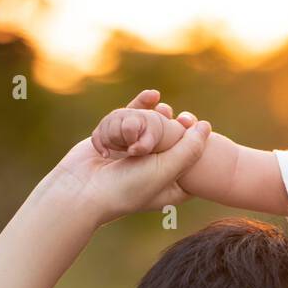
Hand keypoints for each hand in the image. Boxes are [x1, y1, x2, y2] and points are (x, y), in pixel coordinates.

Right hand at [52, 89, 209, 224]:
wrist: (81, 191)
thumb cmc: (127, 187)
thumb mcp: (167, 169)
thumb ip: (190, 149)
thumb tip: (206, 126)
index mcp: (173, 185)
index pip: (194, 160)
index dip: (198, 139)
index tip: (193, 122)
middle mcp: (155, 170)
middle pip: (173, 140)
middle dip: (173, 124)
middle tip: (176, 114)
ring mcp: (134, 155)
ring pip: (150, 127)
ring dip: (150, 119)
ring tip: (155, 112)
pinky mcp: (116, 142)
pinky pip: (129, 120)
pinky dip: (134, 112)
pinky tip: (151, 96)